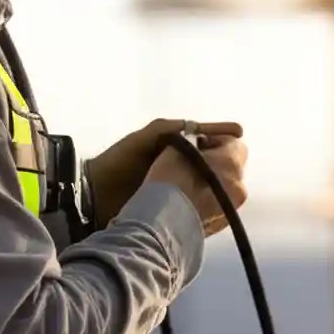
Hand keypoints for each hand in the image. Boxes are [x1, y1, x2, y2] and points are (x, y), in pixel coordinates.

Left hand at [84, 118, 242, 226]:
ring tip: (234, 179)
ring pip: (211, 180)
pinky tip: (221, 199)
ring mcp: (179, 185)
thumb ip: (170, 130)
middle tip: (238, 161)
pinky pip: (201, 200)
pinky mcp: (176, 206)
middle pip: (214, 157)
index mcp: (173, 144)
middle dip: (228, 157)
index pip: (206, 136)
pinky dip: (213, 198)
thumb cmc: (118, 163)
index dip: (223, 135)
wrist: (94, 196)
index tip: (239, 134)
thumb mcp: (144, 138)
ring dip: (222, 179)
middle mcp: (180, 163)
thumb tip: (202, 128)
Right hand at [145, 134, 248, 236]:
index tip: (196, 144)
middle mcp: (239, 185)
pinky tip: (189, 200)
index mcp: (232, 163)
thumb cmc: (168, 182)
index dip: (215, 140)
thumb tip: (196, 144)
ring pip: (227, 186)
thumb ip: (193, 143)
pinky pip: (221, 204)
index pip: (234, 142)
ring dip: (213, 182)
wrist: (163, 226)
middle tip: (192, 163)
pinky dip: (209, 199)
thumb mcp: (177, 148)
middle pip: (233, 166)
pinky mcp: (224, 225)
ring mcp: (234, 207)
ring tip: (188, 184)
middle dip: (215, 162)